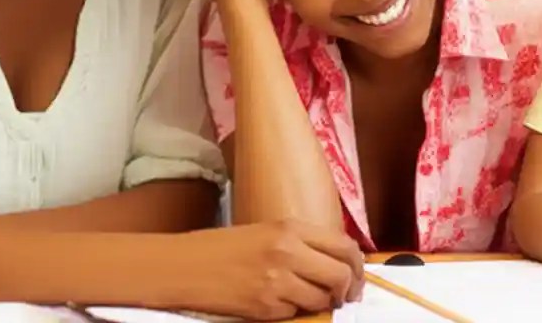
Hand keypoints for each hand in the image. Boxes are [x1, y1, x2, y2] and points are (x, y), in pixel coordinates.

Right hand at [179, 220, 364, 319]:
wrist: (183, 266)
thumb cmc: (222, 248)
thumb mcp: (267, 231)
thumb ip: (303, 243)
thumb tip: (338, 262)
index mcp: (290, 228)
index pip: (345, 246)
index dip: (358, 266)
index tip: (356, 277)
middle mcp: (288, 251)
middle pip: (341, 275)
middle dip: (348, 290)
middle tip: (345, 297)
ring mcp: (277, 280)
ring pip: (322, 299)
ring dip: (322, 304)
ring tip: (309, 299)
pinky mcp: (264, 306)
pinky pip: (296, 314)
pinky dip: (295, 312)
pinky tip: (281, 304)